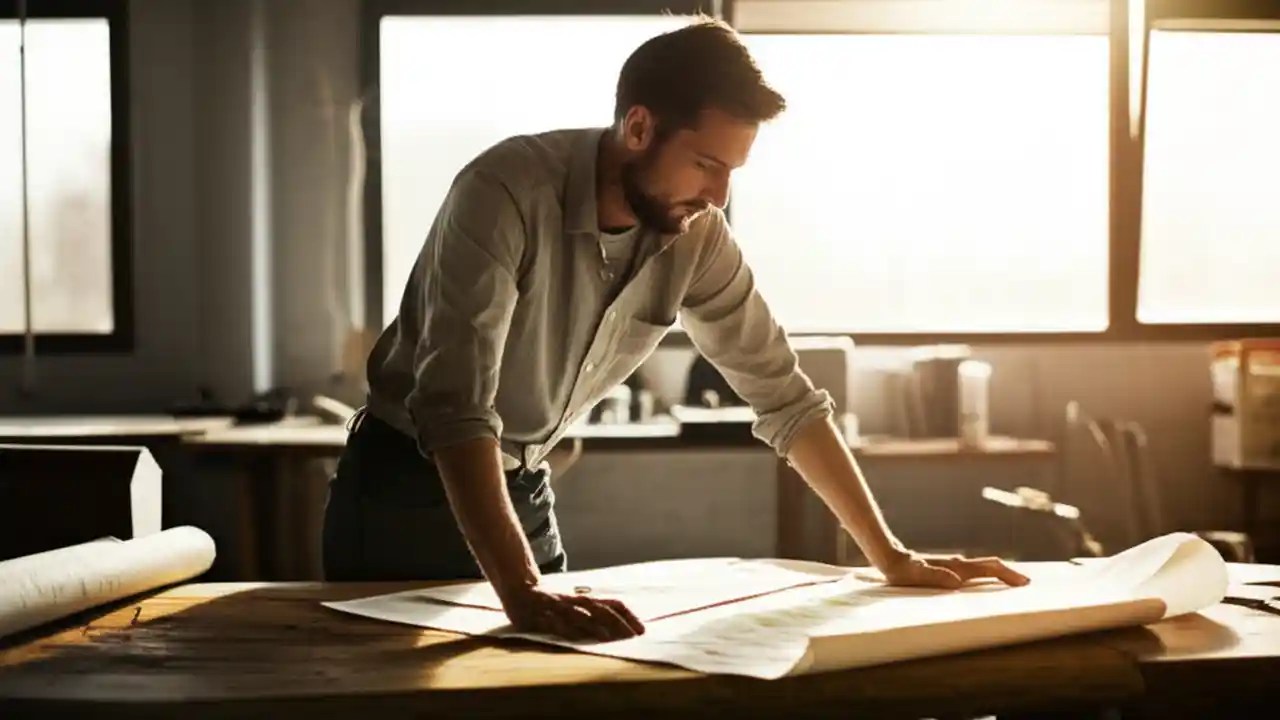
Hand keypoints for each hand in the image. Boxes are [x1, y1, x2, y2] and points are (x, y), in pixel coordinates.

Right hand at [500, 586, 644, 641]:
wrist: (520, 588)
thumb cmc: (552, 601)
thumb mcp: (576, 604)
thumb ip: (594, 614)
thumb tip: (620, 626)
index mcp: (586, 599)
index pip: (613, 604)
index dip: (628, 616)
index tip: (642, 629)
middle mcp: (575, 602)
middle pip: (600, 610)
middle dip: (617, 623)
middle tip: (632, 637)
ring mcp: (558, 608)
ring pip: (579, 616)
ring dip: (594, 627)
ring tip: (608, 638)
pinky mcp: (540, 616)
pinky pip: (554, 623)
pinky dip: (566, 629)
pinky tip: (574, 637)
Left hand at [879, 550, 1030, 589]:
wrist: (891, 559)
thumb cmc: (902, 570)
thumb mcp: (915, 575)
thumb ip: (933, 577)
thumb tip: (956, 582)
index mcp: (955, 567)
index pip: (987, 568)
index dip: (1006, 574)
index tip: (1023, 582)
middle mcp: (958, 564)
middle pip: (990, 565)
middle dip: (1009, 573)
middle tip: (1026, 583)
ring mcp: (954, 566)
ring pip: (983, 568)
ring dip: (1000, 574)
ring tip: (1015, 584)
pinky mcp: (949, 570)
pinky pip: (975, 572)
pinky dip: (988, 575)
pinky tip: (989, 584)